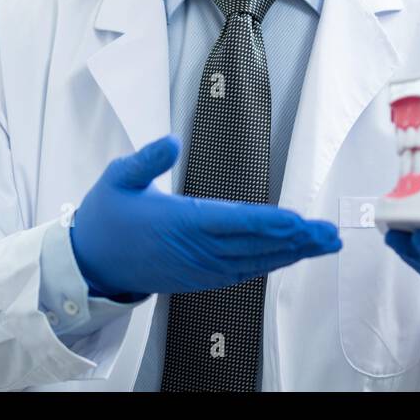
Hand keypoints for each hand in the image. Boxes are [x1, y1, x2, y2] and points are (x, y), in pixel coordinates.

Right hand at [69, 134, 340, 298]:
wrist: (89, 264)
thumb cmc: (106, 217)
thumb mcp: (118, 179)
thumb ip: (146, 160)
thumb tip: (170, 141)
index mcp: (178, 223)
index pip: (231, 222)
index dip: (267, 222)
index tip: (298, 220)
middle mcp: (194, 250)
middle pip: (253, 245)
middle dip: (295, 239)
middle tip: (329, 234)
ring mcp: (199, 268)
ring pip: (254, 261)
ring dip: (292, 253)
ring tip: (324, 243)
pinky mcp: (200, 278)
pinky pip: (242, 272)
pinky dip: (270, 263)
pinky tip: (293, 255)